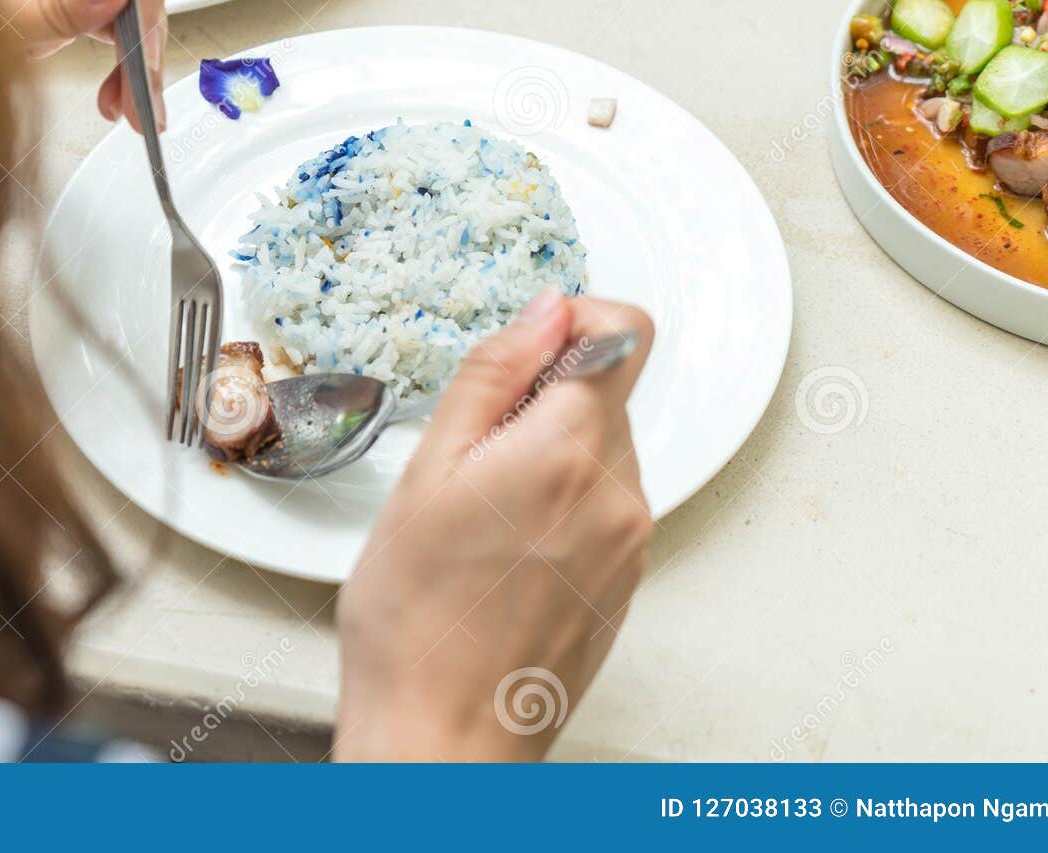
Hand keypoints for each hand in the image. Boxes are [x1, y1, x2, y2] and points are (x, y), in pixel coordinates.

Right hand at [334, 290, 654, 760]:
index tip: (527, 352)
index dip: (573, 322)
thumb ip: (493, 375)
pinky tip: (504, 548)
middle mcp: (620, 495)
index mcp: (568, 454)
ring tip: (483, 515)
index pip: (627, 331)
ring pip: (602, 450)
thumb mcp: (426, 473)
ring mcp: (631, 542)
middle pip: (606, 393)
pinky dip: (562, 503)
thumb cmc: (416, 622)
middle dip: (544, 401)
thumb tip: (545, 311)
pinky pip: (605, 504)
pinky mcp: (627, 578)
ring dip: (551, 455)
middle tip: (472, 457)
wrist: (443, 737)